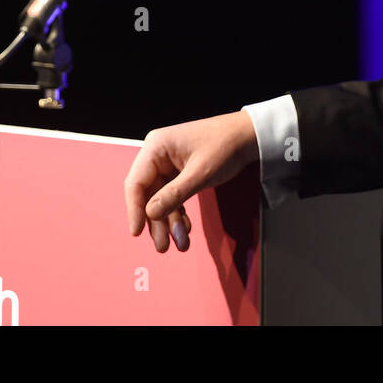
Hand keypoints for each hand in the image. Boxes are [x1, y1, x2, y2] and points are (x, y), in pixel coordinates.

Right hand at [124, 111, 259, 252]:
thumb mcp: (200, 174)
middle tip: (163, 246)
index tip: (137, 232)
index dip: (135, 209)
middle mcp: (157, 155)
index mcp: (156, 147)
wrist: (247, 136)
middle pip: (148, 194)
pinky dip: (179, 213)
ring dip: (170, 221)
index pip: (136, 183)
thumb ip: (174, 195)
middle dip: (157, 221)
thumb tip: (150, 214)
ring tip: (181, 243)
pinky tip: (186, 229)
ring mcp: (168, 164)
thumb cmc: (225, 146)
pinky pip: (173, 196)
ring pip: (161, 199)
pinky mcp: (179, 172)